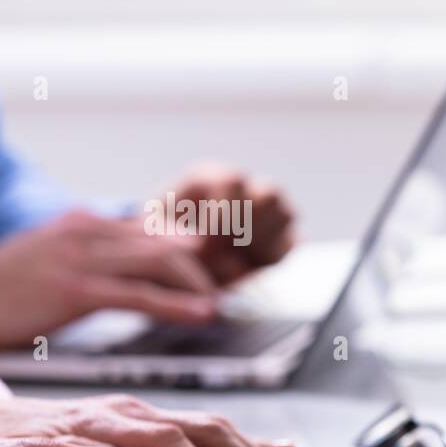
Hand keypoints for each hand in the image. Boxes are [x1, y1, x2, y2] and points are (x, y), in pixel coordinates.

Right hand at [0, 210, 217, 347]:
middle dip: (203, 267)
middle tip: (231, 289)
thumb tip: (141, 267)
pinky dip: (179, 304)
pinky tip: (203, 314)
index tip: (218, 270)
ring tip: (222, 305)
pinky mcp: (78, 290)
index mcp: (85, 223)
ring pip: (161, 261)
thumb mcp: (55, 260)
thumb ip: (97, 256)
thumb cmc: (7, 289)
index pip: (153, 229)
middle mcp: (88, 231)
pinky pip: (141, 295)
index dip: (190, 250)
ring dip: (200, 283)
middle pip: (165, 241)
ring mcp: (82, 259)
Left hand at [158, 163, 295, 285]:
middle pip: (268, 193)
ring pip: (286, 213)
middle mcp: (246, 188)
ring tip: (230, 262)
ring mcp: (270, 212)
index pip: (232, 179)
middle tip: (221, 257)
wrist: (178, 262)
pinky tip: (245, 268)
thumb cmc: (162, 241)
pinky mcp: (285, 237)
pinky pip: (293, 242)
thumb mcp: (152, 234)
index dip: (223, 212)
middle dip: (245, 229)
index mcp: (212, 177)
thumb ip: (167, 234)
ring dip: (260, 242)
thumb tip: (197, 245)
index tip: (205, 245)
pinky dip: (272, 258)